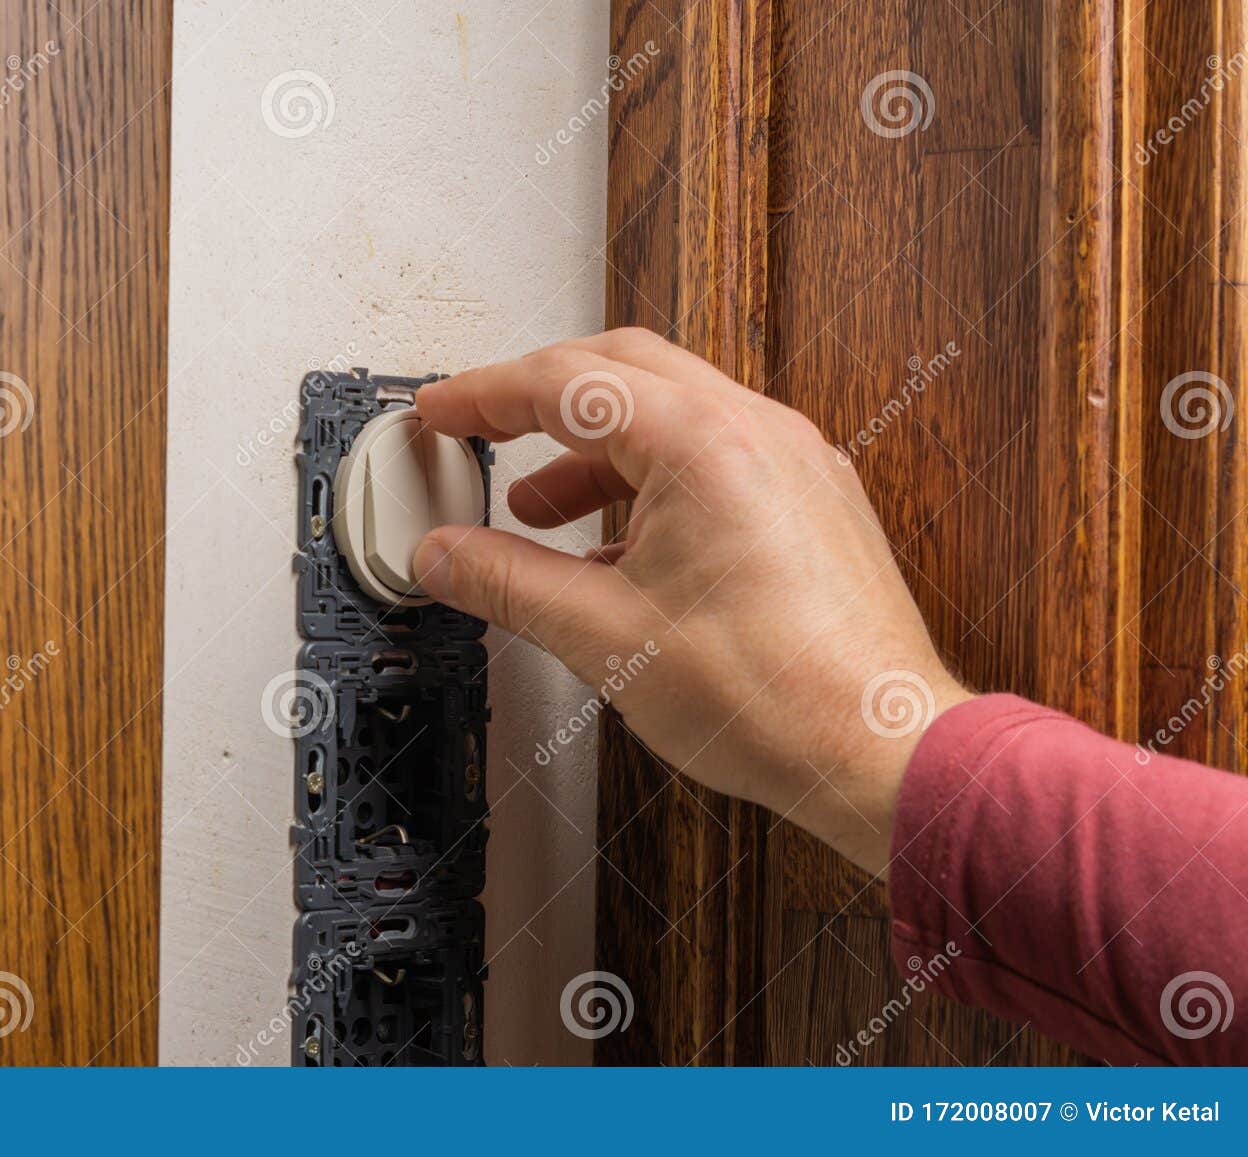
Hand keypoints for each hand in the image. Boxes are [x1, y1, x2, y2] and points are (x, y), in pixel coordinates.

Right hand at [410, 329, 971, 874]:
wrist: (882, 749)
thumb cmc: (776, 696)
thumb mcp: (604, 636)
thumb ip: (508, 582)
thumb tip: (443, 556)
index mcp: (702, 442)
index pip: (564, 383)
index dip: (483, 395)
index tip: (440, 411)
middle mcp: (757, 431)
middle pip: (620, 370)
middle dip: (538, 397)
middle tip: (481, 426)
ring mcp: (793, 462)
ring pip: (671, 413)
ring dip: (594, 448)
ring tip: (538, 506)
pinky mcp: (812, 501)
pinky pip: (714, 456)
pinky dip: (650, 480)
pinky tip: (617, 546)